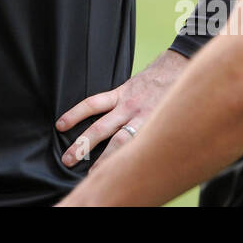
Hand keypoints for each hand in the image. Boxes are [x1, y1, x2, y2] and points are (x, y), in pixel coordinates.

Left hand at [56, 52, 186, 168]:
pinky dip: (130, 157)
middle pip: (100, 128)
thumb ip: (122, 97)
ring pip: (119, 142)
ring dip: (104, 159)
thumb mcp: (135, 82)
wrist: (182, 67)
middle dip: (82, 144)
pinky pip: (140, 144)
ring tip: (93, 175)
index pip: (91, 104)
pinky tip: (124, 171)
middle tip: (68, 159)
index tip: (60, 125)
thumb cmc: (159, 76)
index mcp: (121, 94)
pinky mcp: (156, 124)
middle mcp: (128, 107)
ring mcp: (143, 118)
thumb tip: (108, 108)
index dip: (74, 114)